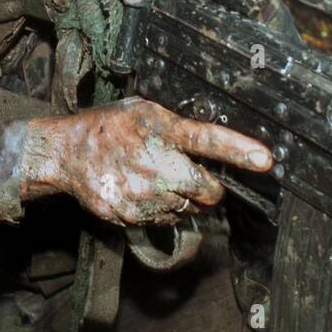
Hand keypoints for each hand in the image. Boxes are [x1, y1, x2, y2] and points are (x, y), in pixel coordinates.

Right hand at [20, 96, 272, 224]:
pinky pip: (164, 220)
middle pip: (209, 191)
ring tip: (156, 178)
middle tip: (192, 174)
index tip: (266, 160)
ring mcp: (143, 195)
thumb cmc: (109, 126)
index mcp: (162, 130)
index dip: (240, 151)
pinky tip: (140, 190)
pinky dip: (160, 209)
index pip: (208, 140)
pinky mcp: (130, 216)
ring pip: (187, 209)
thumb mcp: (143, 110)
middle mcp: (156, 165)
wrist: (65, 153)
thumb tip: (211, 144)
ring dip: (183, 199)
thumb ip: (177, 126)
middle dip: (210, 187)